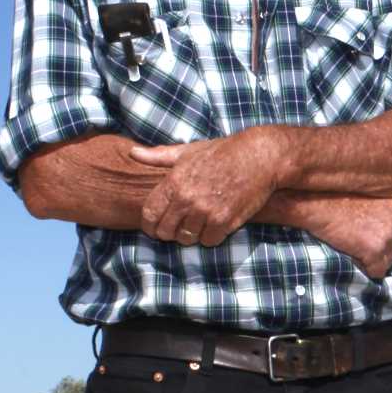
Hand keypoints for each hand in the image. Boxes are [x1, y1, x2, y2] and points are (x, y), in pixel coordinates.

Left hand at [130, 128, 293, 245]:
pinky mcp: (225, 221)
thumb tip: (133, 153)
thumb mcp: (188, 151)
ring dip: (191, 235)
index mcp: (174, 181)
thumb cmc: (223, 152)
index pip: (149, 214)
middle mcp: (187, 199)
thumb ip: (159, 156)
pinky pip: (209, 241)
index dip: (149, 225)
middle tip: (179, 228)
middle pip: (166, 231)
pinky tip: (216, 224)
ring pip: (187, 239)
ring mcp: (206, 212)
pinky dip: (211, 236)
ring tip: (199, 223)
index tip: (155, 228)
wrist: (259, 157)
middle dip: (169, 233)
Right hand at [294, 197, 391, 278]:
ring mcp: (388, 236)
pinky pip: (376, 271)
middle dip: (380, 249)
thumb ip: (374, 210)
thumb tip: (372, 224)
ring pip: (387, 261)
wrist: (314, 204)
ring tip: (352, 251)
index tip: (371, 237)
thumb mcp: (361, 196)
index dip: (384, 236)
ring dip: (372, 260)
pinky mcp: (375, 250)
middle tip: (360, 247)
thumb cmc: (330, 197)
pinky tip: (350, 257)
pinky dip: (364, 269)